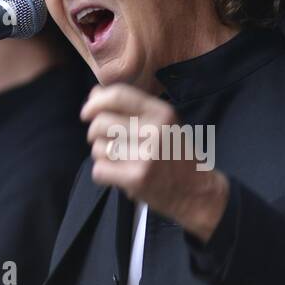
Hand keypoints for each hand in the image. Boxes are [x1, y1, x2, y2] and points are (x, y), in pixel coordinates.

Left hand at [81, 84, 229, 241]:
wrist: (196, 191)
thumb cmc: (174, 155)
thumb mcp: (162, 123)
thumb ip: (130, 108)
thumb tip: (94, 94)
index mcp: (161, 112)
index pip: (117, 95)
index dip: (95, 102)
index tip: (87, 113)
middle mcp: (154, 130)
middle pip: (100, 123)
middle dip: (95, 135)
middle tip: (108, 144)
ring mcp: (146, 155)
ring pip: (98, 148)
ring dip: (102, 156)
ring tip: (120, 162)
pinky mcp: (137, 178)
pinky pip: (99, 170)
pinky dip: (104, 174)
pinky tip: (118, 176)